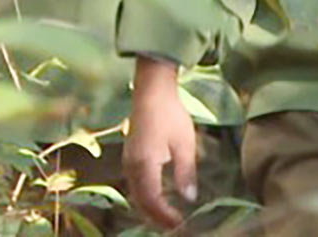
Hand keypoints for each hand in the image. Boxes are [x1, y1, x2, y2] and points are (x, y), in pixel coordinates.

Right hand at [124, 59, 197, 228]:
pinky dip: (146, 197)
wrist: (151, 93)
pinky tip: (159, 199)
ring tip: (168, 218)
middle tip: (175, 227)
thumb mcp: (184, 144)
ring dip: (150, 209)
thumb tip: (189, 199)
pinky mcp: (129, 158)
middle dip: (156, 217)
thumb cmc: (170, 116)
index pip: (152, 200)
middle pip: (141, 202)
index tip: (180, 224)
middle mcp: (131, 168)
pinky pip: (135, 185)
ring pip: (136, 195)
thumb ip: (186, 172)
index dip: (165, 216)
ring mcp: (128, 163)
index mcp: (145, 165)